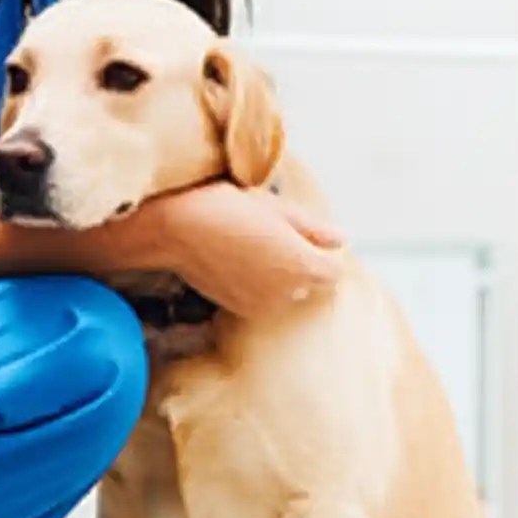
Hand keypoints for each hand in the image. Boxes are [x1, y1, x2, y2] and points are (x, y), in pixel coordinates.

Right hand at [140, 181, 343, 318]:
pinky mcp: (238, 310)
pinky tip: (237, 261)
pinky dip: (258, 285)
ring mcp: (262, 305)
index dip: (325, 253)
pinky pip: (262, 299)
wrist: (177, 230)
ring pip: (286, 293)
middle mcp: (287, 293)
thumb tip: (340, 239)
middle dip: (302, 264)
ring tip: (253, 247)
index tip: (307, 236)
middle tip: (275, 235)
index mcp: (303, 266)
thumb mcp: (277, 208)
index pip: (335, 272)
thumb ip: (313, 228)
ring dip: (280, 277)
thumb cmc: (229, 208)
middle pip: (311, 284)